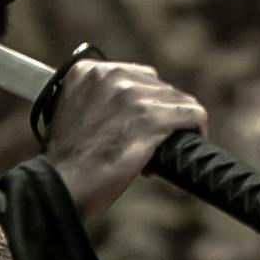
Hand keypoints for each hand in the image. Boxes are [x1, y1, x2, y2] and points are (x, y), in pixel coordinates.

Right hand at [41, 50, 199, 227]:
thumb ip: (100, 98)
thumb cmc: (69, 162)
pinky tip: (188, 146)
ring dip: (174, 128)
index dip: (143, 104)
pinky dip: (196, 131)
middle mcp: (110, 76)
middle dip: (159, 116)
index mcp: (88, 71)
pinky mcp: (152, 118)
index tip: (136, 126)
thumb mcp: (74, 113)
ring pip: (179, 102)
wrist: (63, 188)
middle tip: (145, 146)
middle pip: (161, 88)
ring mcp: (132, 96)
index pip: (138, 77)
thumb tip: (134, 105)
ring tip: (157, 153)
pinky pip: (193, 115)